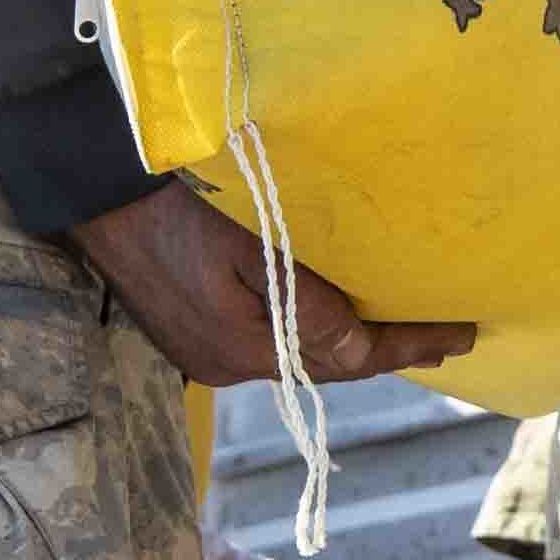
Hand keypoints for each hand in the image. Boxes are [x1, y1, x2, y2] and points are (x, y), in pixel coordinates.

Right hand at [68, 178, 473, 391]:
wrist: (96, 193)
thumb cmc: (175, 206)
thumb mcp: (247, 246)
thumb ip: (304, 302)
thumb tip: (359, 345)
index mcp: (244, 348)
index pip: (349, 358)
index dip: (409, 346)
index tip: (462, 334)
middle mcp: (230, 363)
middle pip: (328, 366)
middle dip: (390, 352)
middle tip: (448, 340)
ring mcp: (209, 351)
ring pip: (302, 357)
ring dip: (355, 347)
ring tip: (405, 336)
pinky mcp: (196, 333)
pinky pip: (275, 344)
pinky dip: (316, 335)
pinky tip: (336, 322)